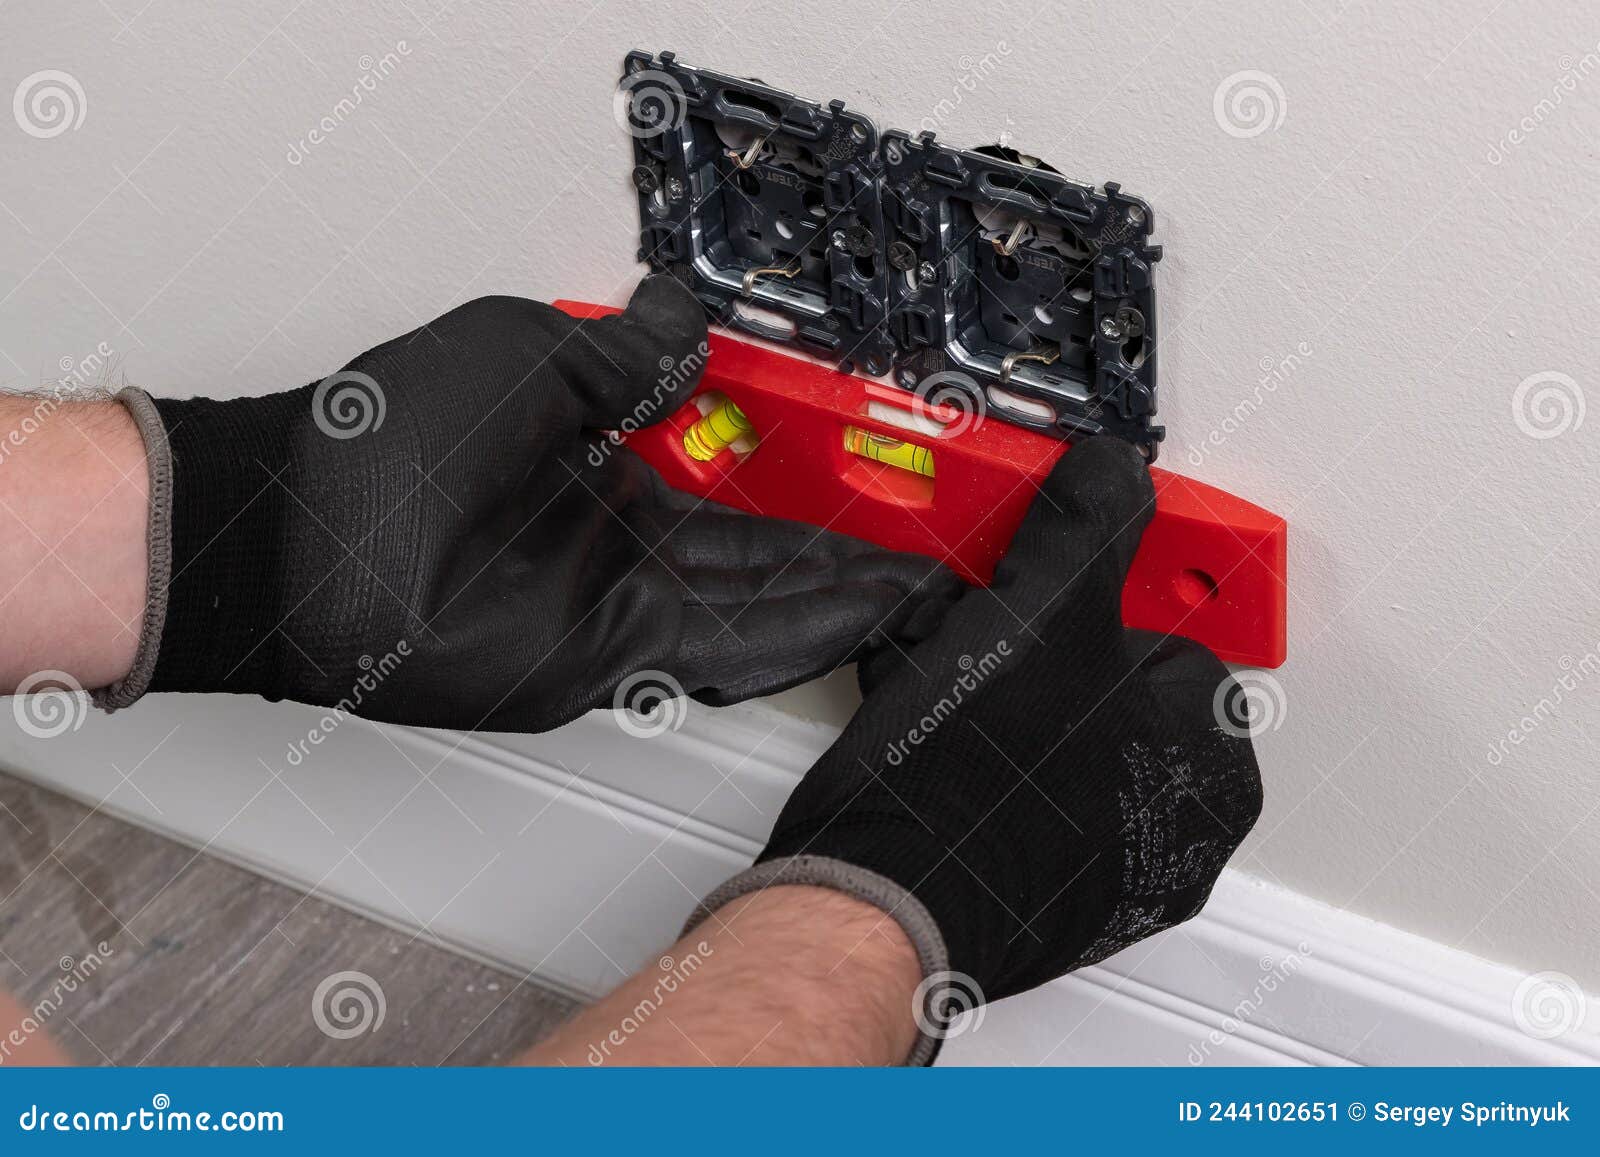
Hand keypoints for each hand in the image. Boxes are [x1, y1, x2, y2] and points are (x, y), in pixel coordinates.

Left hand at [104, 276, 957, 729]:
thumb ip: (622, 353)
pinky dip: (788, 637)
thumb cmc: (391, 434)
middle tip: (918, 554)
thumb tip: (682, 324)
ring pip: (753, 603)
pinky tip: (846, 622)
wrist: (315, 532)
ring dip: (832, 597)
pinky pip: (717, 647)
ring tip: (910, 592)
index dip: (804, 480)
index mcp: (602, 460)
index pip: (732, 476)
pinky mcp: (606, 656)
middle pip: (757, 551)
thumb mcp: (530, 350)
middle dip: (840, 554)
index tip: (863, 475)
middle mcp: (616, 537)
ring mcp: (614, 601)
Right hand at [692, 437, 1261, 1057]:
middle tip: (984, 635)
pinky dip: (971, 754)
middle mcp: (1171, 835)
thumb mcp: (1042, 611)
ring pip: (1051, 738)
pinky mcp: (1026, 893)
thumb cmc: (977, 785)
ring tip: (940, 681)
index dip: (1095, 604)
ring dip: (993, 696)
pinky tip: (925, 737)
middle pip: (1108, 692)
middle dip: (1036, 651)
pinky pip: (1009, 788)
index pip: (1176, 645)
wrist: (878, 899)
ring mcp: (1100, 874)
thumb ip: (1088, 525)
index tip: (1050, 589)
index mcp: (1213, 773)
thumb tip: (1113, 473)